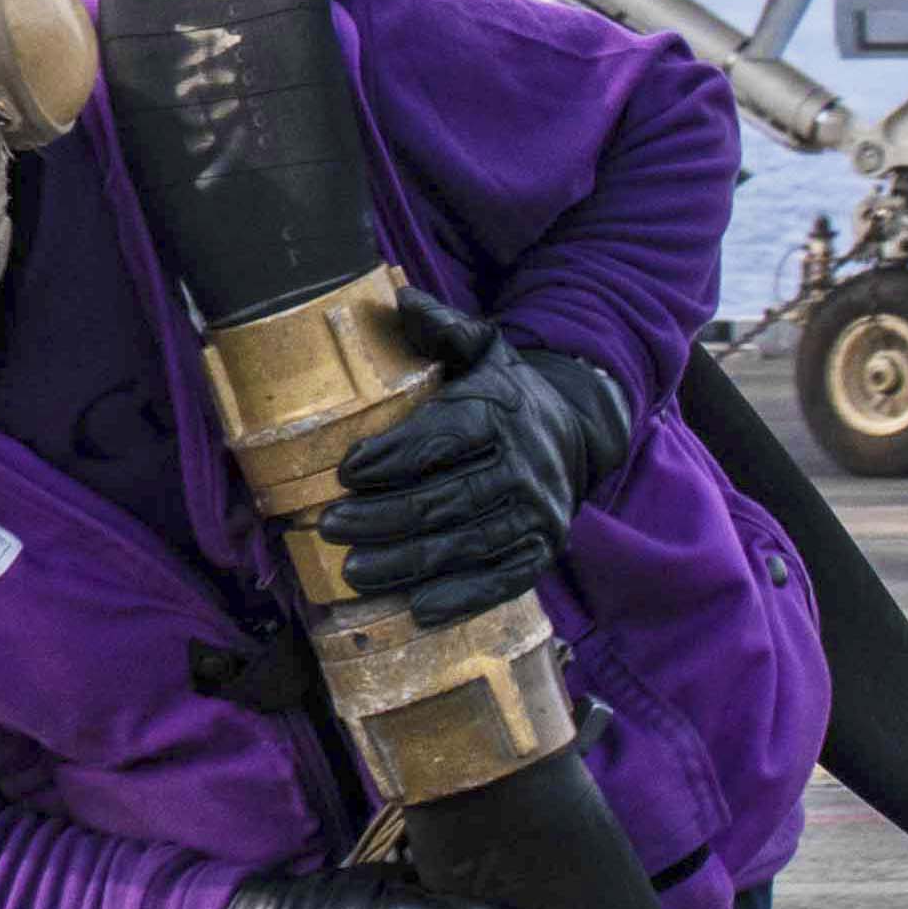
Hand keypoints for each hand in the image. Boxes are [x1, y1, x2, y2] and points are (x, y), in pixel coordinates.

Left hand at [317, 299, 632, 623]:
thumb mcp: (482, 351)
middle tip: (331, 528)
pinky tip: (417, 609)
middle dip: (385, 518)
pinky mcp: (542, 552)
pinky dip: (460, 597)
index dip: (396, 455)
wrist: (575, 431)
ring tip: (354, 571)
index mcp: (504, 414)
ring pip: (467, 544)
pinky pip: (501, 581)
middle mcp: (526, 467)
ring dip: (408, 563)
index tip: (347, 469)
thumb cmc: (505, 393)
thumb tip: (400, 299)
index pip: (446, 436)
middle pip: (449, 499)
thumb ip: (443, 329)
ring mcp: (537, 515)